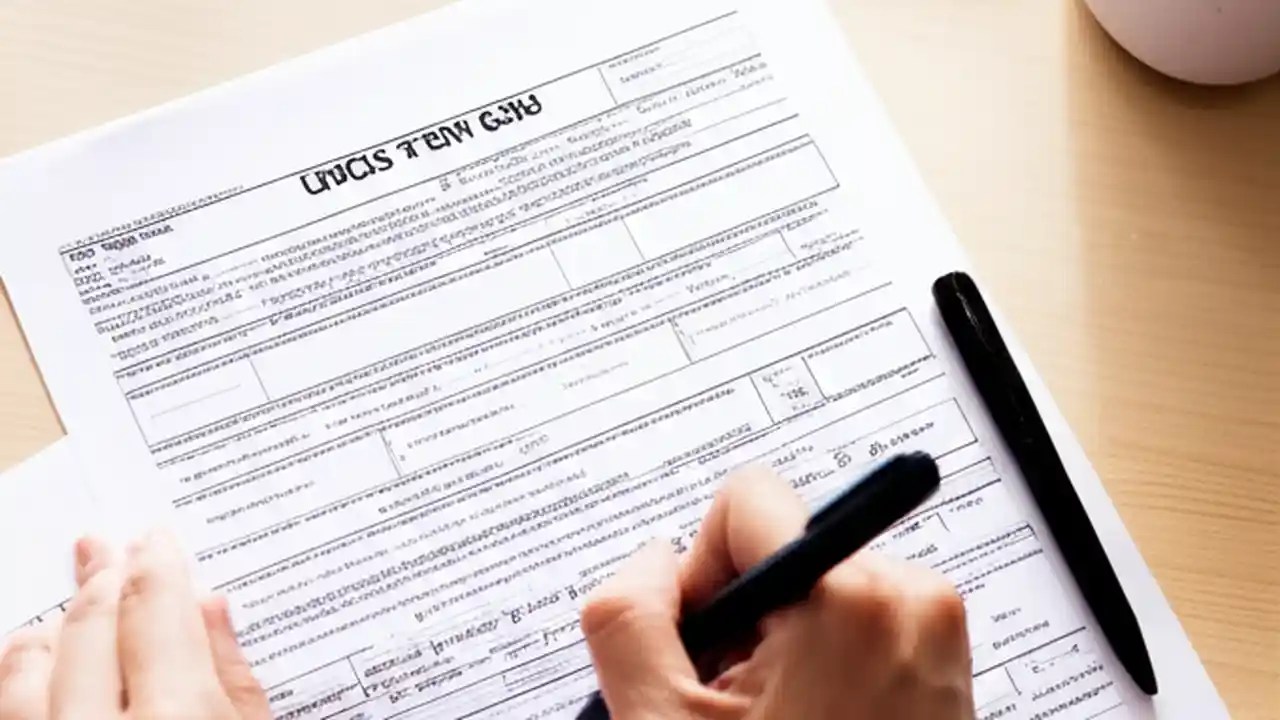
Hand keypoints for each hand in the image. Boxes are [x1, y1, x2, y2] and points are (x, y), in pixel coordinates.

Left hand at [0, 531, 269, 719]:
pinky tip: (40, 669)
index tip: (156, 540)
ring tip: (65, 611)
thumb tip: (210, 609)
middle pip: (89, 627)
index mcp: (175, 716)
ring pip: (25, 670)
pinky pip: (9, 711)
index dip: (157, 564)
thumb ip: (235, 684)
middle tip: (102, 551)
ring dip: (48, 630)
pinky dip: (23, 678)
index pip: (156, 608)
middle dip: (100, 581)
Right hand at [582, 466, 974, 719]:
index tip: (704, 640)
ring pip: (819, 586)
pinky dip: (822, 663)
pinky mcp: (947, 665)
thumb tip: (648, 561)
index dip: (701, 568)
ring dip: (780, 645)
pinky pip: (861, 622)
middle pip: (784, 547)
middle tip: (736, 702)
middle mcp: (914, 600)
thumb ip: (626, 614)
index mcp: (850, 596)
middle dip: (742, 618)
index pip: (748, 499)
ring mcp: (939, 635)